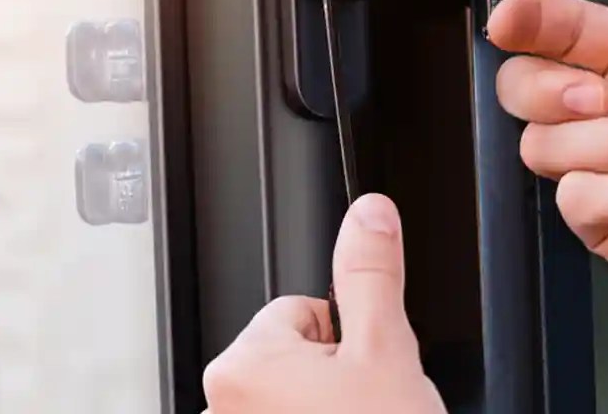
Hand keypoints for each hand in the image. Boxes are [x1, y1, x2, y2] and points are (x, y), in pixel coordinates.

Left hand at [202, 194, 444, 413]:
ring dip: (326, 413)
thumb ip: (370, 275)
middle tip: (365, 411)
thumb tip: (369, 214)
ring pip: (293, 401)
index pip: (299, 312)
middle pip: (293, 358)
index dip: (346, 340)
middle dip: (333, 380)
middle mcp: (221, 407)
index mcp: (243, 366)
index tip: (362, 376)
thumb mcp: (386, 352)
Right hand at [489, 0, 607, 394]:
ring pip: (541, 143)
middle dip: (550, 89)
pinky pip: (570, 199)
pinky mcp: (603, 220)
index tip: (510, 20)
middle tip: (601, 100)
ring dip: (606, 150)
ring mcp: (606, 167)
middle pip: (524, 84)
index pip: (560, 29)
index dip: (526, 20)